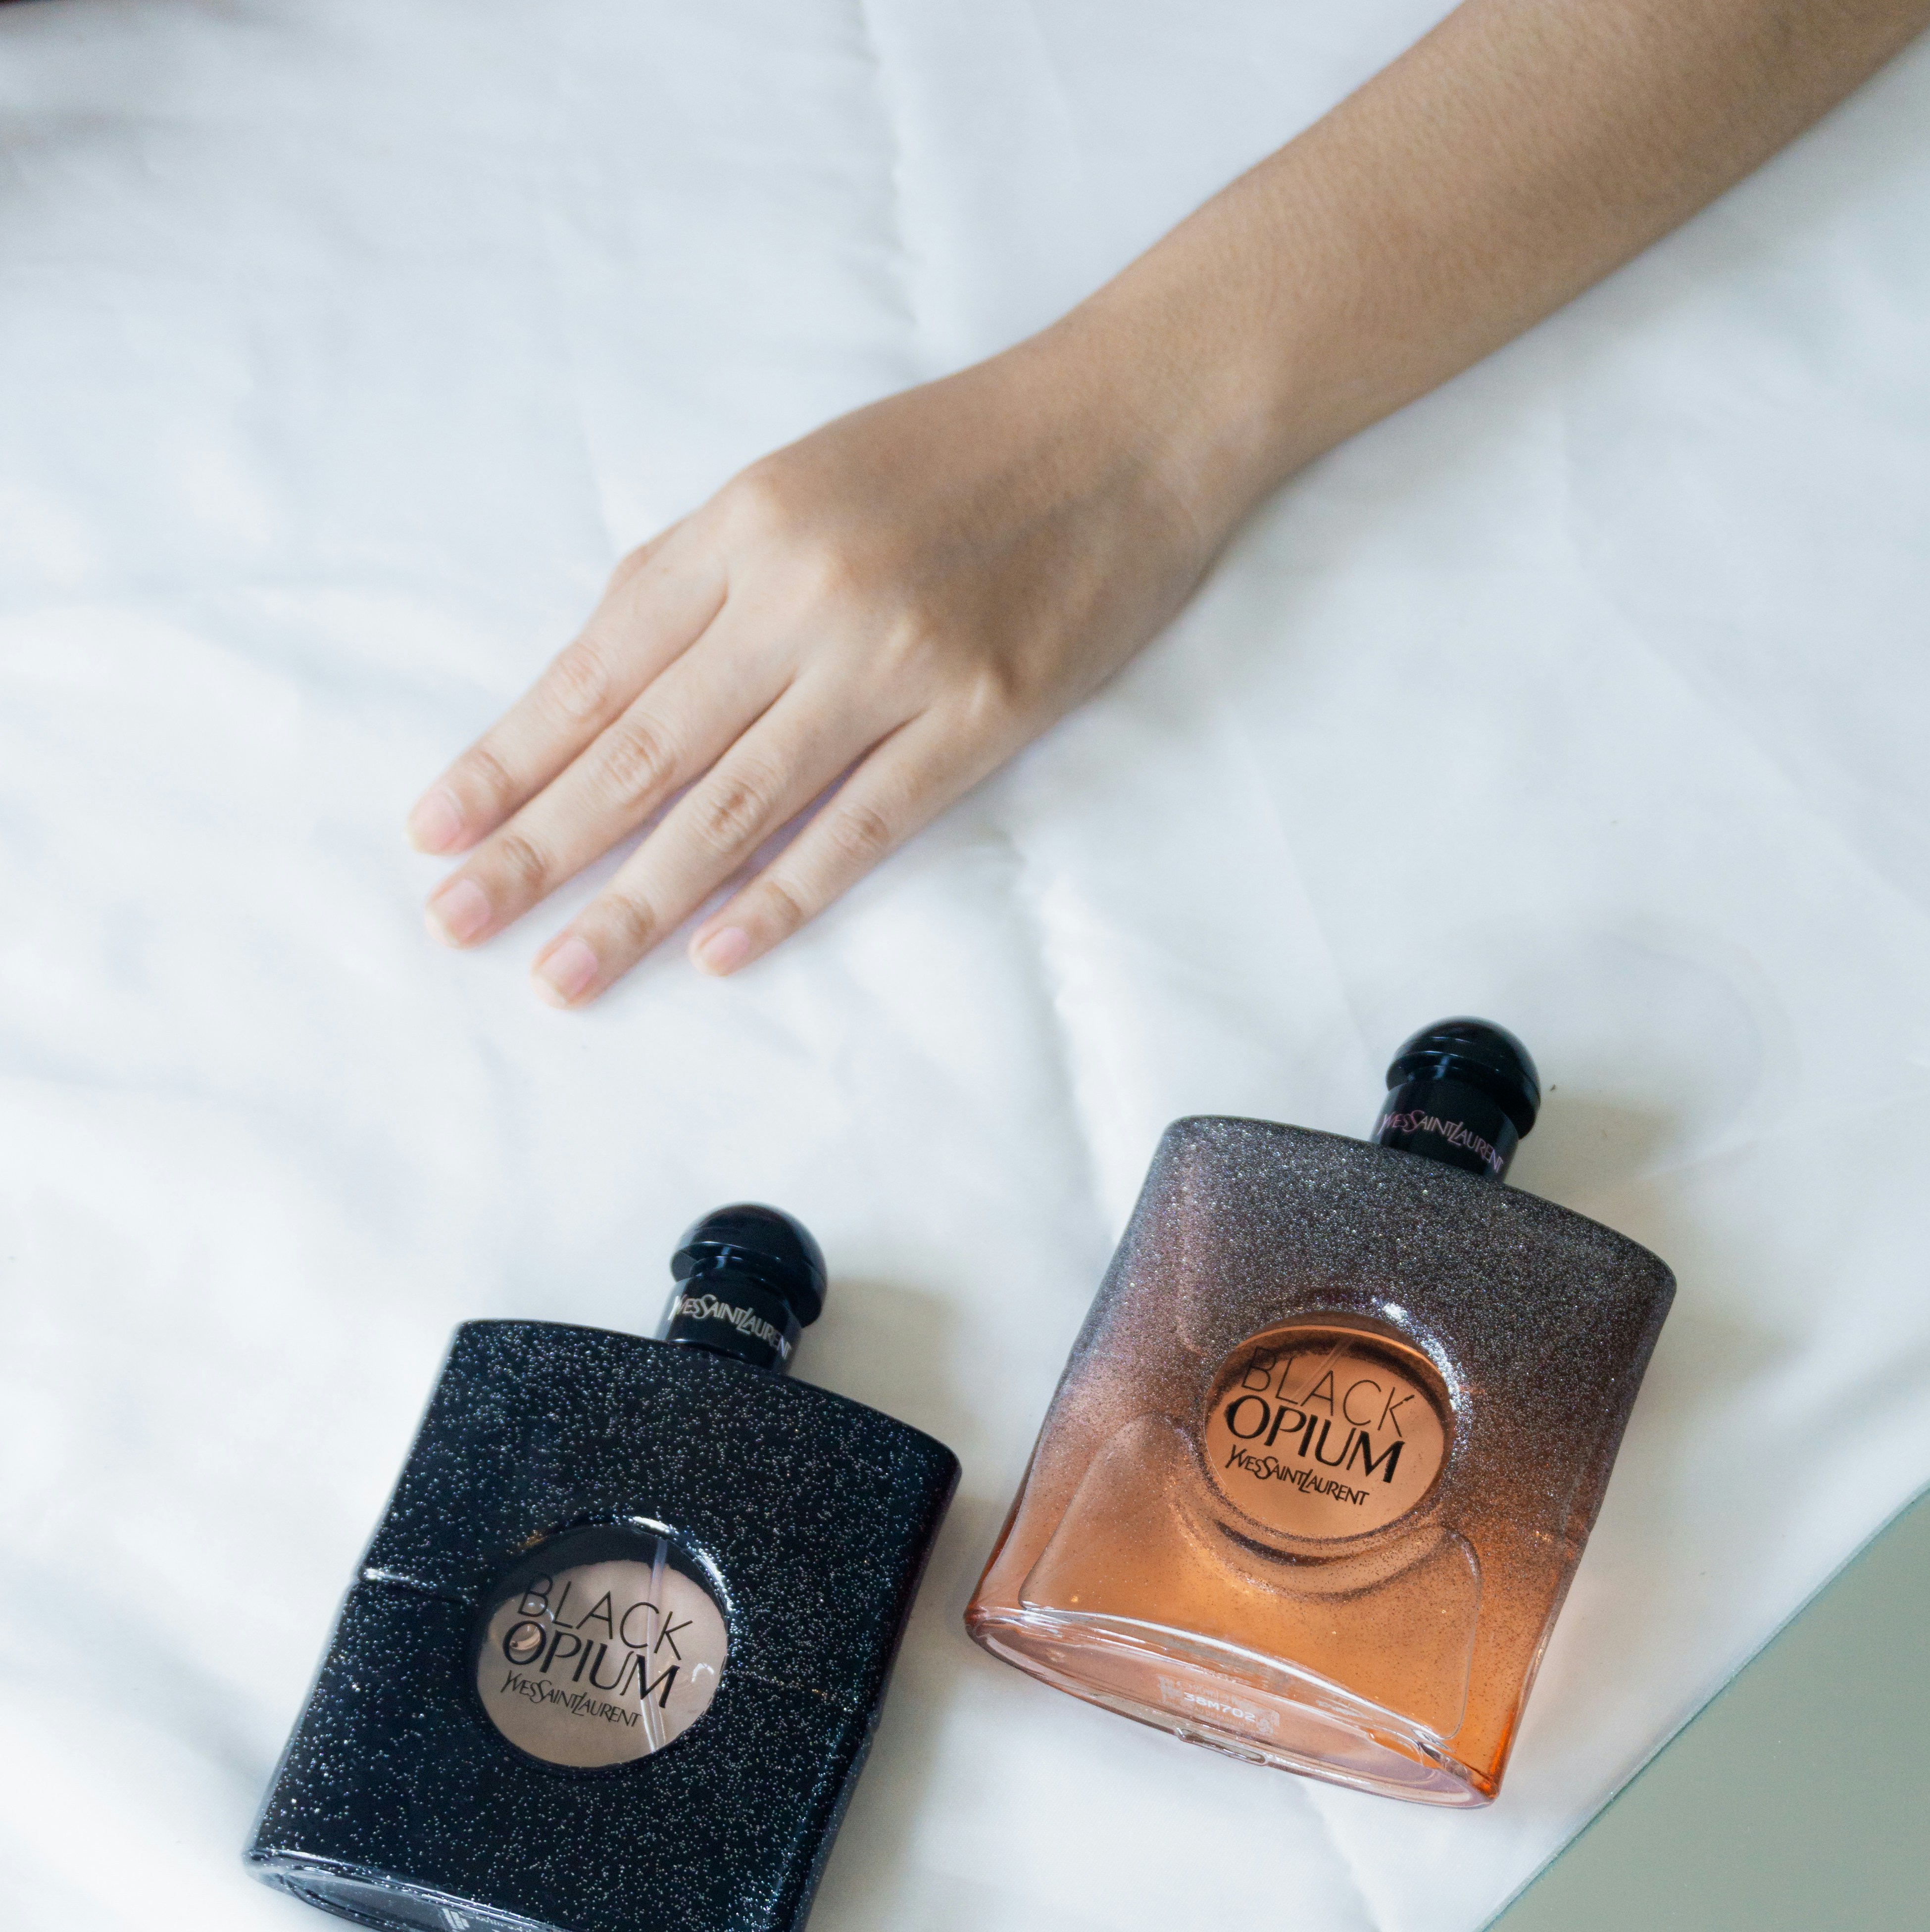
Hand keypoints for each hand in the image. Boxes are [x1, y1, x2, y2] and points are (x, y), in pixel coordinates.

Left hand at [408, 315, 1222, 1004]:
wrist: (1130, 422)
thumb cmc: (952, 455)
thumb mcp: (795, 480)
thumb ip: (693, 579)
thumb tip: (592, 687)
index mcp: (744, 528)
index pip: (596, 669)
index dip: (510, 758)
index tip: (436, 832)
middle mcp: (803, 594)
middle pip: (643, 749)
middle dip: (540, 847)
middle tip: (460, 925)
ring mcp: (893, 661)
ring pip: (735, 803)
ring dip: (640, 900)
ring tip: (564, 973)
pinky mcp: (980, 716)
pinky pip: (862, 825)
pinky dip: (785, 894)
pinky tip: (718, 954)